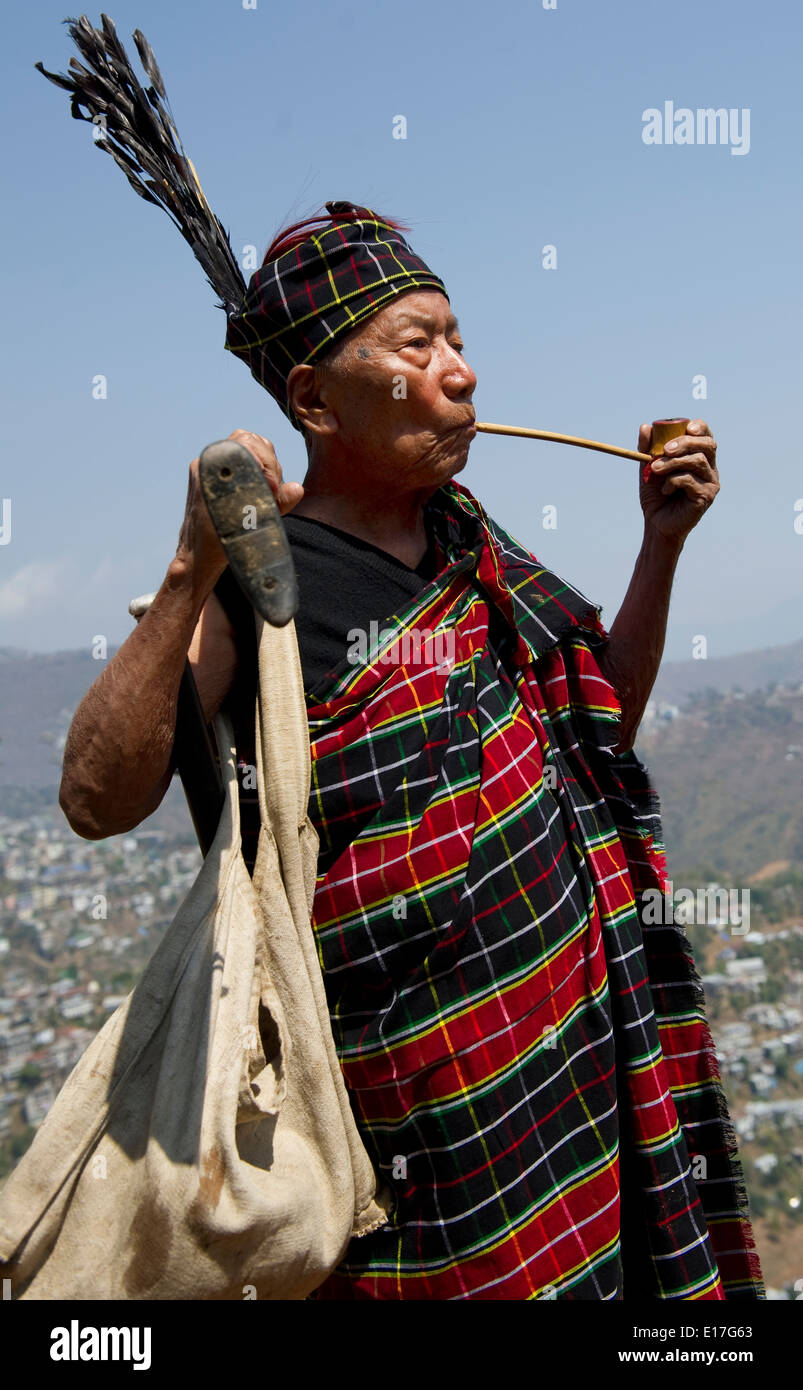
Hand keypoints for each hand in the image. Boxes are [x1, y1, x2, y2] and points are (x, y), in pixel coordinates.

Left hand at [175, 429, 304, 588]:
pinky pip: (245, 466)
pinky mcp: (219, 480)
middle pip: (251, 444)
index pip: (246, 443)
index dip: (266, 462)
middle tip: (273, 492)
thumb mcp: (252, 525)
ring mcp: (213, 471)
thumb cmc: (218, 544)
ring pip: (251, 453)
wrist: (196, 559)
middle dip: (270, 465)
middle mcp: (208, 464)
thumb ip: (277, 504)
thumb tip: (297, 489)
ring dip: (267, 472)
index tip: (272, 488)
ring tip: (269, 496)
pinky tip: (264, 496)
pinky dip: (261, 476)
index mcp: (210, 467)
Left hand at [638, 418, 718, 544]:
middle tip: (666, 449)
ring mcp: (711, 482)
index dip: (700, 427)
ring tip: (655, 470)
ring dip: (673, 463)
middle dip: (686, 443)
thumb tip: (645, 427)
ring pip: (698, 461)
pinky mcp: (706, 496)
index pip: (706, 436)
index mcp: (700, 457)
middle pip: (707, 445)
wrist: (656, 523)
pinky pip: (691, 480)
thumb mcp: (649, 468)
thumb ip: (648, 449)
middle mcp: (710, 468)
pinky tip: (665, 490)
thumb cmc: (656, 495)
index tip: (687, 427)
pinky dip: (673, 481)